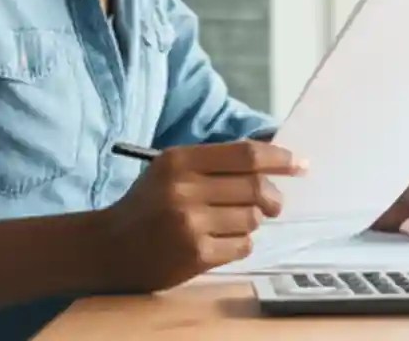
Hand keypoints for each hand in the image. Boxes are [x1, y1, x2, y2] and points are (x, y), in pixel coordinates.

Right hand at [93, 140, 307, 291]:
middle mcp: (184, 189)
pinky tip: (220, 241)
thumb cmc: (150, 203)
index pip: (246, 155)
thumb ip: (218, 162)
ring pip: (252, 218)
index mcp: (180, 160)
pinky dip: (241, 243)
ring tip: (230, 222)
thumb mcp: (174, 169)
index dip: (280, 159)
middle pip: (256, 188)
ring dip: (252, 221)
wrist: (110, 247)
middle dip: (273, 197)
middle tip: (274, 204)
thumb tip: (276, 159)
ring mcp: (190, 224)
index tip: (299, 165)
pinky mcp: (196, 254)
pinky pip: (243, 245)